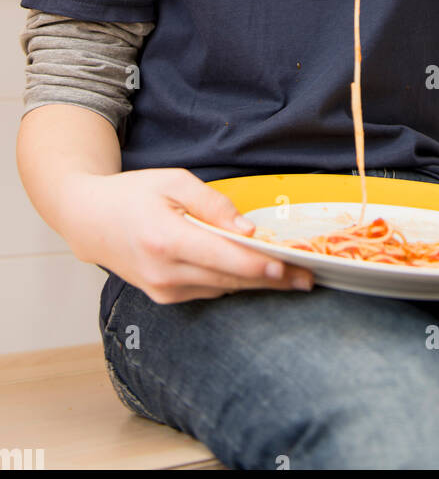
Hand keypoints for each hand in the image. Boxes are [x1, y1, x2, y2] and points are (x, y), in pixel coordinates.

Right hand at [69, 168, 314, 303]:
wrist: (89, 220)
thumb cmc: (133, 194)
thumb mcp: (174, 181)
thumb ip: (213, 204)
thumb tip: (248, 230)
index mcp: (166, 239)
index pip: (224, 259)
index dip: (261, 266)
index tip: (291, 267)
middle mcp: (164, 272)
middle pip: (229, 280)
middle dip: (271, 280)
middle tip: (309, 278)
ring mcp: (163, 290)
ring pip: (222, 289)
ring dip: (256, 284)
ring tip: (292, 277)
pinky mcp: (164, 297)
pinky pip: (208, 290)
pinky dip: (233, 283)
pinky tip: (256, 275)